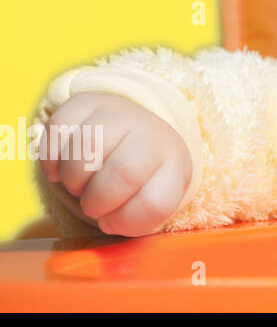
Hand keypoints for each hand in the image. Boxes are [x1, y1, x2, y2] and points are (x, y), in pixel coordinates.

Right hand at [38, 90, 192, 236]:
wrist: (133, 131)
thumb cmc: (140, 177)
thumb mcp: (150, 199)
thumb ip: (136, 220)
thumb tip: (108, 223)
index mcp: (174, 164)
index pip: (155, 203)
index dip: (125, 222)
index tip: (113, 220)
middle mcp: (152, 134)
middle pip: (125, 172)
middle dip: (97, 200)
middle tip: (92, 203)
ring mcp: (120, 114)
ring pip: (87, 149)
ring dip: (73, 179)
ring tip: (80, 182)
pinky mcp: (86, 103)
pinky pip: (58, 131)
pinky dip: (51, 159)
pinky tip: (62, 166)